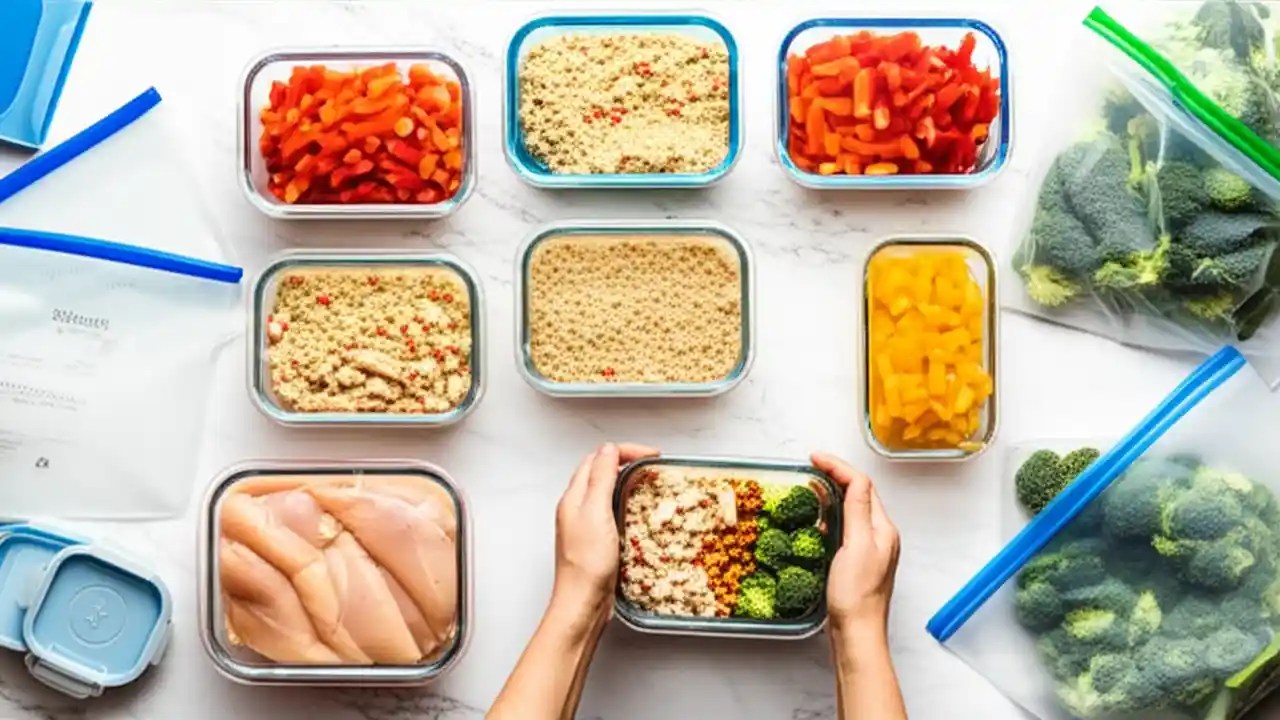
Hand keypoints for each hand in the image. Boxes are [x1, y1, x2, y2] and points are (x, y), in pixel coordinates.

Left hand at [553, 443, 658, 615]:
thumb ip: (601, 478)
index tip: (650, 454)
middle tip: (652, 465)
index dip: (624, 451)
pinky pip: (613, 513)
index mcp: (574, 497)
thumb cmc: (586, 563)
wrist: (582, 604)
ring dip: (628, 482)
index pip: (597, 459)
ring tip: (650, 484)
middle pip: (601, 472)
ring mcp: (587, 526)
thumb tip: (609, 449)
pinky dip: (628, 505)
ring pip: (607, 492)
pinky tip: (641, 514)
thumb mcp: (596, 512)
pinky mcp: (597, 542)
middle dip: (627, 462)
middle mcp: (577, 508)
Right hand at [813, 452, 899, 637]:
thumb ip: (855, 511)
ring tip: (810, 488)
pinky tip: (816, 522)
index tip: (814, 458)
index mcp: (882, 528)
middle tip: (810, 469)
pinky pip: (846, 527)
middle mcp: (880, 535)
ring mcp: (870, 549)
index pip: (862, 484)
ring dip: (833, 494)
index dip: (838, 467)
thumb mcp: (855, 546)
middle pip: (860, 493)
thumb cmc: (856, 596)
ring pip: (852, 509)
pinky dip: (831, 516)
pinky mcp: (857, 561)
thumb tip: (853, 480)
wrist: (857, 633)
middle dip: (836, 476)